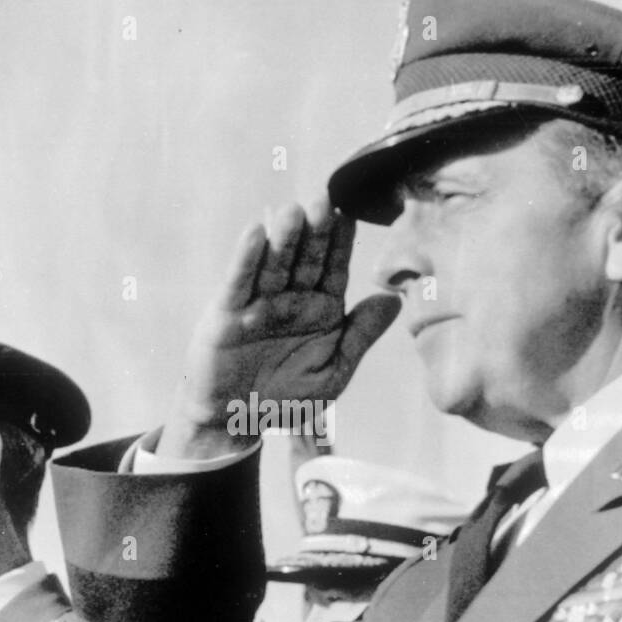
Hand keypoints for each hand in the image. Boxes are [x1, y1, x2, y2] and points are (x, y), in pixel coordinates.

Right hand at [160, 197, 399, 458]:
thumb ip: (360, 337)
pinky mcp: (227, 311)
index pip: (335, 268)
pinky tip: (255, 232)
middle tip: (324, 200)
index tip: (351, 213)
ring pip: (273, 263)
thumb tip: (393, 301)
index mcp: (322, 308)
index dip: (341, 242)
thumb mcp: (332, 373)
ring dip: (282, 238)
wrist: (236, 422)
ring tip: (292, 211)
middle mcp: (292, 298)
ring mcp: (259, 302)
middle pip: (305, 258)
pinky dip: (246, 257)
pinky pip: (238, 281)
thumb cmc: (288, 399)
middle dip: (314, 231)